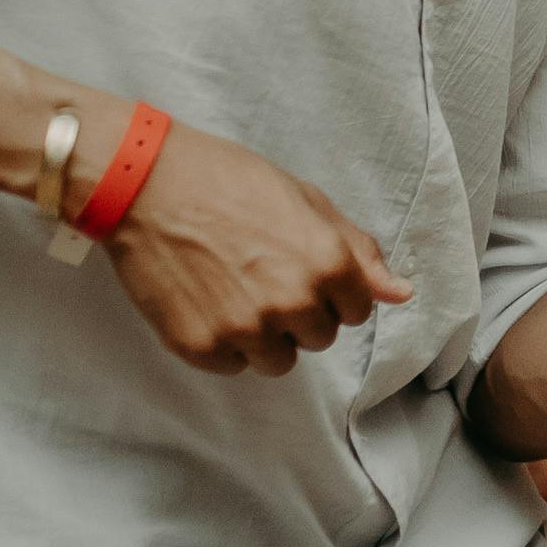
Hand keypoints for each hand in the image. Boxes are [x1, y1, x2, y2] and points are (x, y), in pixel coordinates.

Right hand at [99, 118, 415, 377]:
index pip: (356, 310)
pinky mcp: (200, 347)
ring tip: (232, 290)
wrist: (144, 182)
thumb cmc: (227, 180)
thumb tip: (401, 293)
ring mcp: (245, 329)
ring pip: (277, 360)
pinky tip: (205, 302)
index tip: (298, 266)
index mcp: (328, 264)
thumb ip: (358, 252)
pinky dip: (222, 342)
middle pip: (318, 337)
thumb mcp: (306, 201)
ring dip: (263, 335)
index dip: (330, 290)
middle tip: (259, 273)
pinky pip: (231, 365)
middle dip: (298, 313)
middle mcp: (293, 302)